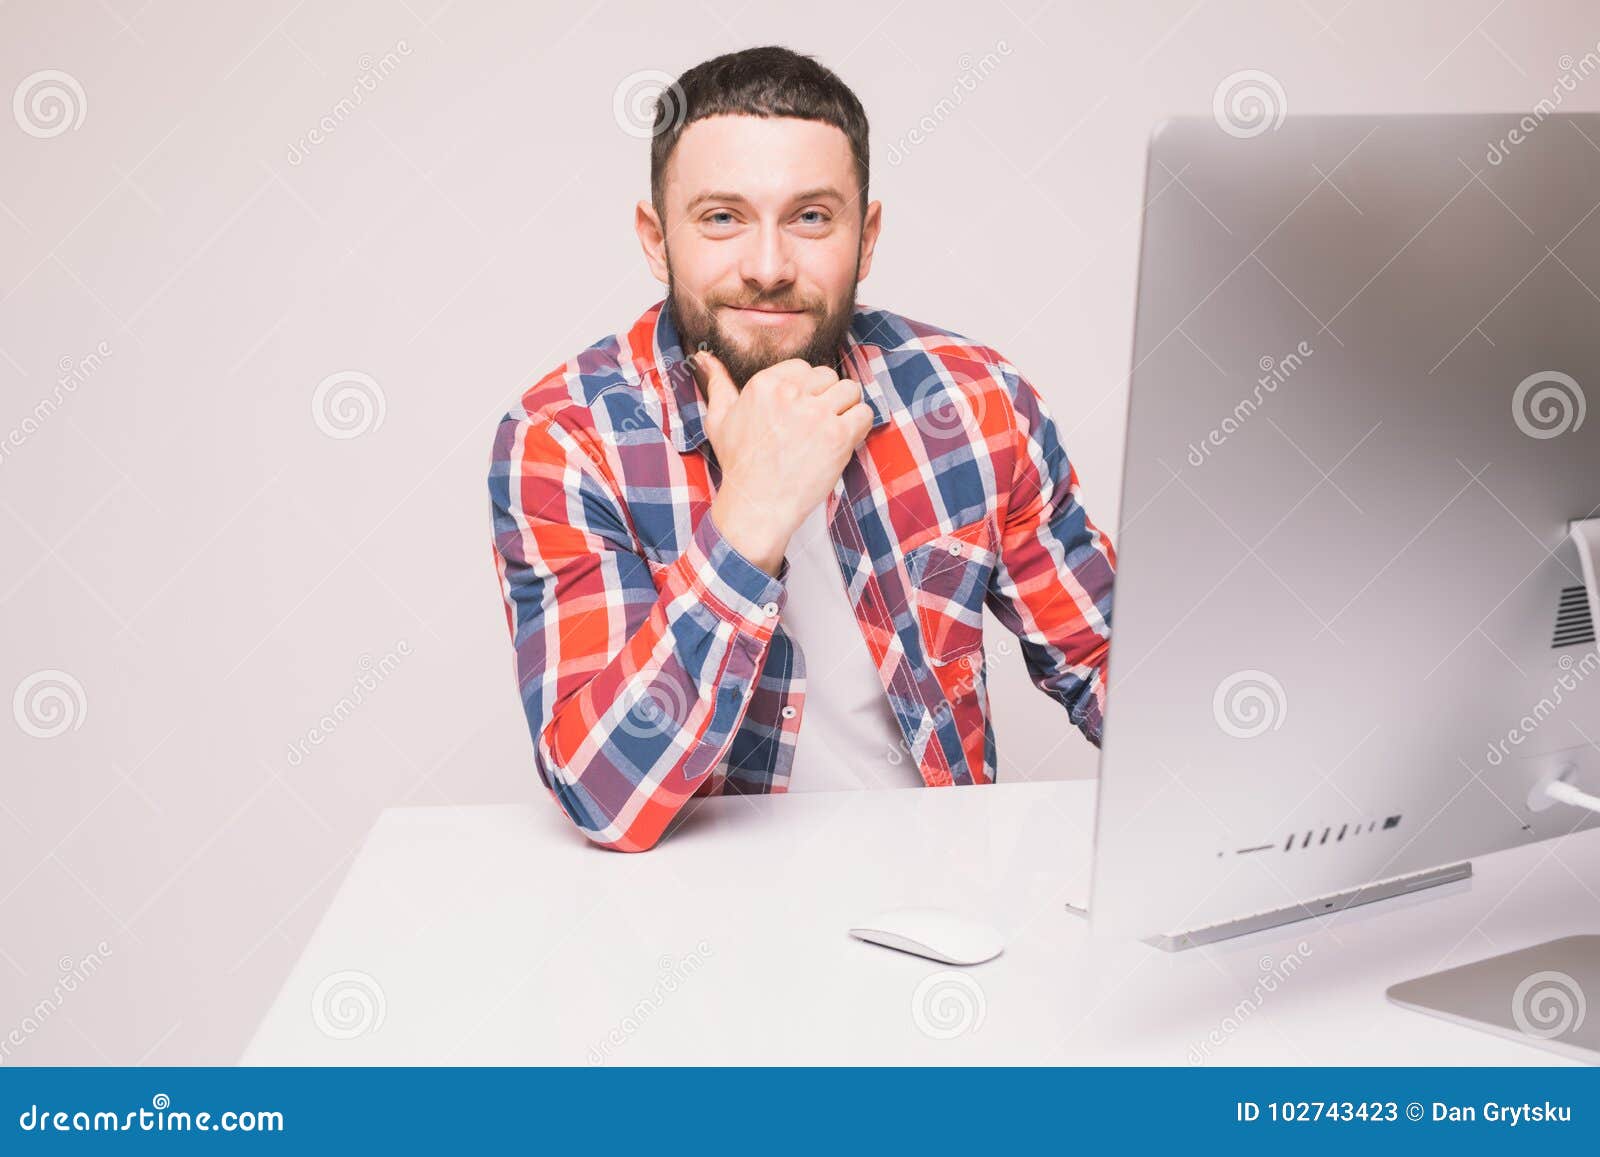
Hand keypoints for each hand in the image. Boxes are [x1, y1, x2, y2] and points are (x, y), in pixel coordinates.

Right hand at [690, 350, 873, 576]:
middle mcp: (790, 394)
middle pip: (829, 376)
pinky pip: (863, 413)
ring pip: (850, 390)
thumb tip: (705, 357)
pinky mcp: (837, 436)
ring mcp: (816, 414)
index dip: (807, 390)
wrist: (756, 507)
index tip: (801, 411)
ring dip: (846, 409)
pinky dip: (859, 426)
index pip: (804, 367)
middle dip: (827, 397)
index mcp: (764, 384)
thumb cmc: (739, 465)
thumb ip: (717, 384)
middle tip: (816, 424)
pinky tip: (844, 440)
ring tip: (832, 430)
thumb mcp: (719, 420)